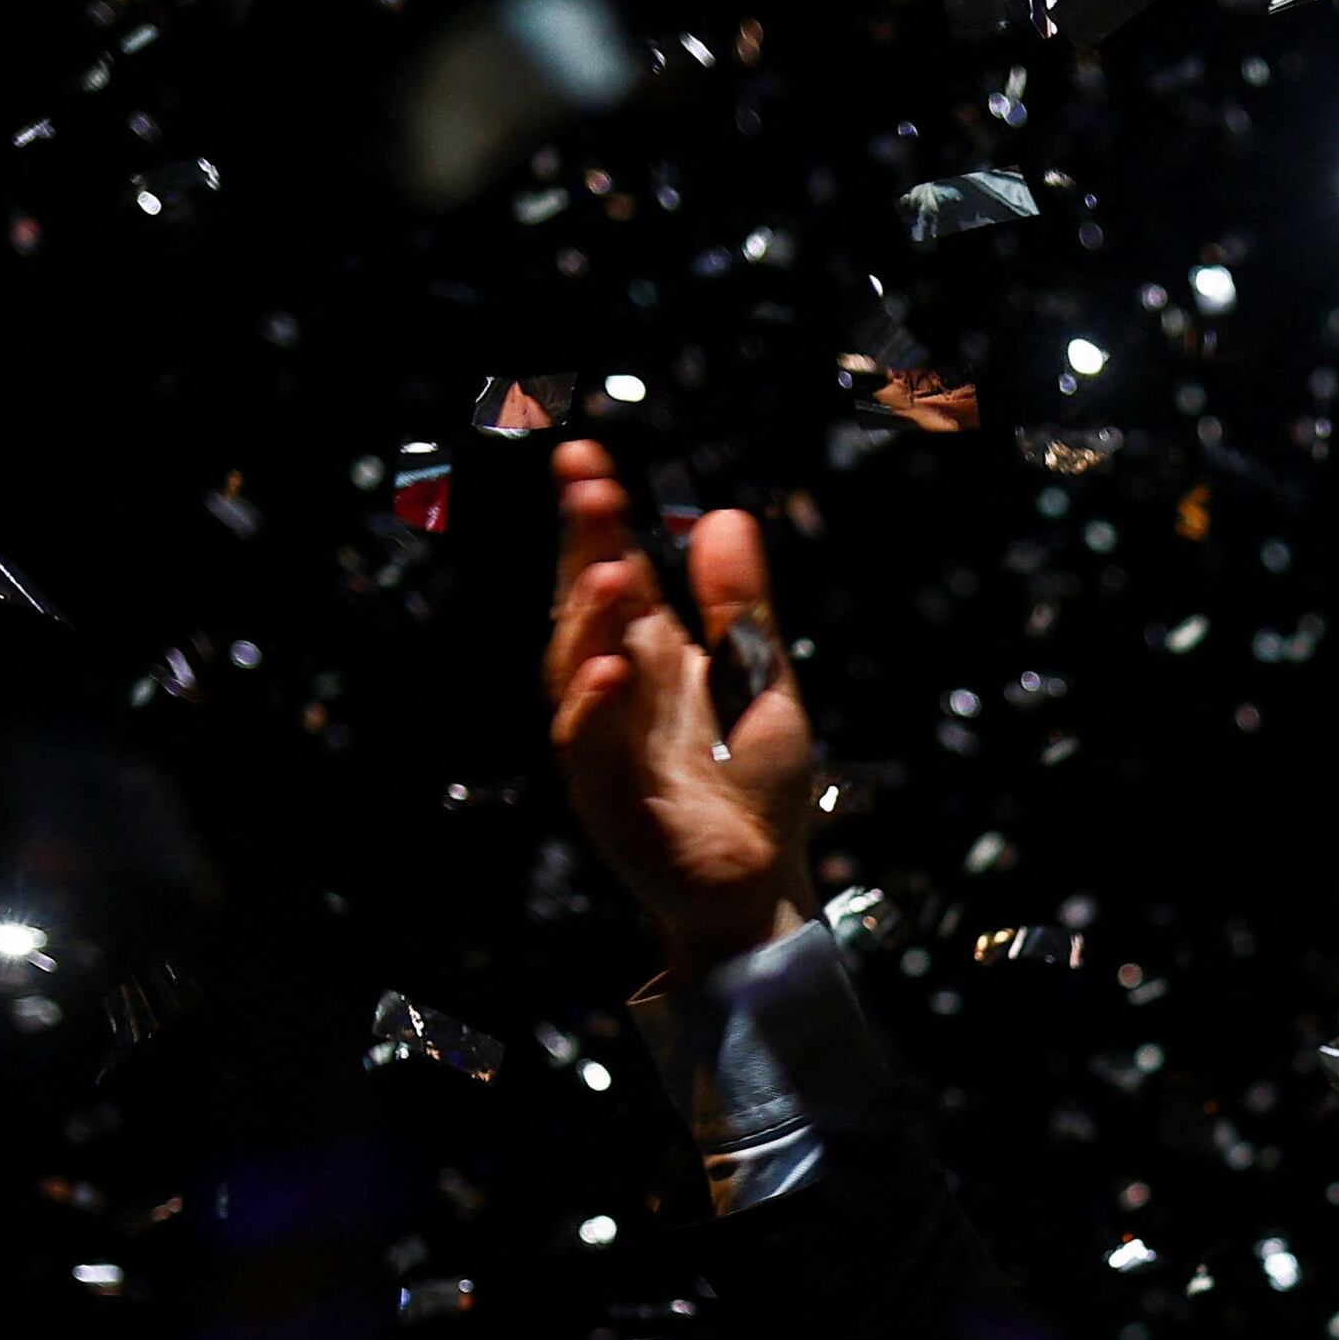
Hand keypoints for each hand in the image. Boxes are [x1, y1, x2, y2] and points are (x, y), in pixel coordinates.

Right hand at [544, 439, 818, 980]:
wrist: (759, 883)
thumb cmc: (753, 784)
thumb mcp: (761, 679)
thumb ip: (742, 607)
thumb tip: (723, 515)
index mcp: (649, 653)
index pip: (612, 570)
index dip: (594, 517)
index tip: (585, 456)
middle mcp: (614, 689)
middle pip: (585, 605)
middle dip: (581, 544)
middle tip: (588, 484)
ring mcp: (604, 742)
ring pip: (577, 670)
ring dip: (588, 619)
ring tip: (610, 570)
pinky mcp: (607, 797)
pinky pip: (591, 746)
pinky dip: (597, 706)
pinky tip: (612, 667)